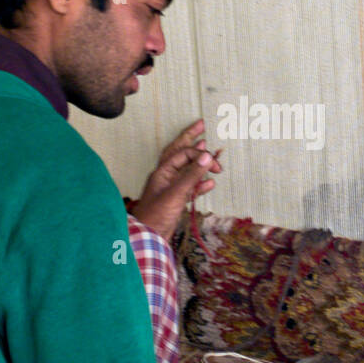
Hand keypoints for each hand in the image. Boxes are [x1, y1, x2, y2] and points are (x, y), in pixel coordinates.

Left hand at [129, 119, 222, 241]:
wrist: (149, 237)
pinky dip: (200, 184)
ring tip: (208, 150)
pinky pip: (190, 188)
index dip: (199, 155)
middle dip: (191, 138)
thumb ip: (192, 175)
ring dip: (197, 161)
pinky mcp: (176, 201)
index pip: (183, 154)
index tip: (214, 162)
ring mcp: (171, 188)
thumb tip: (207, 155)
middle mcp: (166, 176)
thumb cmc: (157, 214)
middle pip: (180, 152)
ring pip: (186, 169)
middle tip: (202, 125)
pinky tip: (210, 183)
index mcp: (162, 171)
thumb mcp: (176, 193)